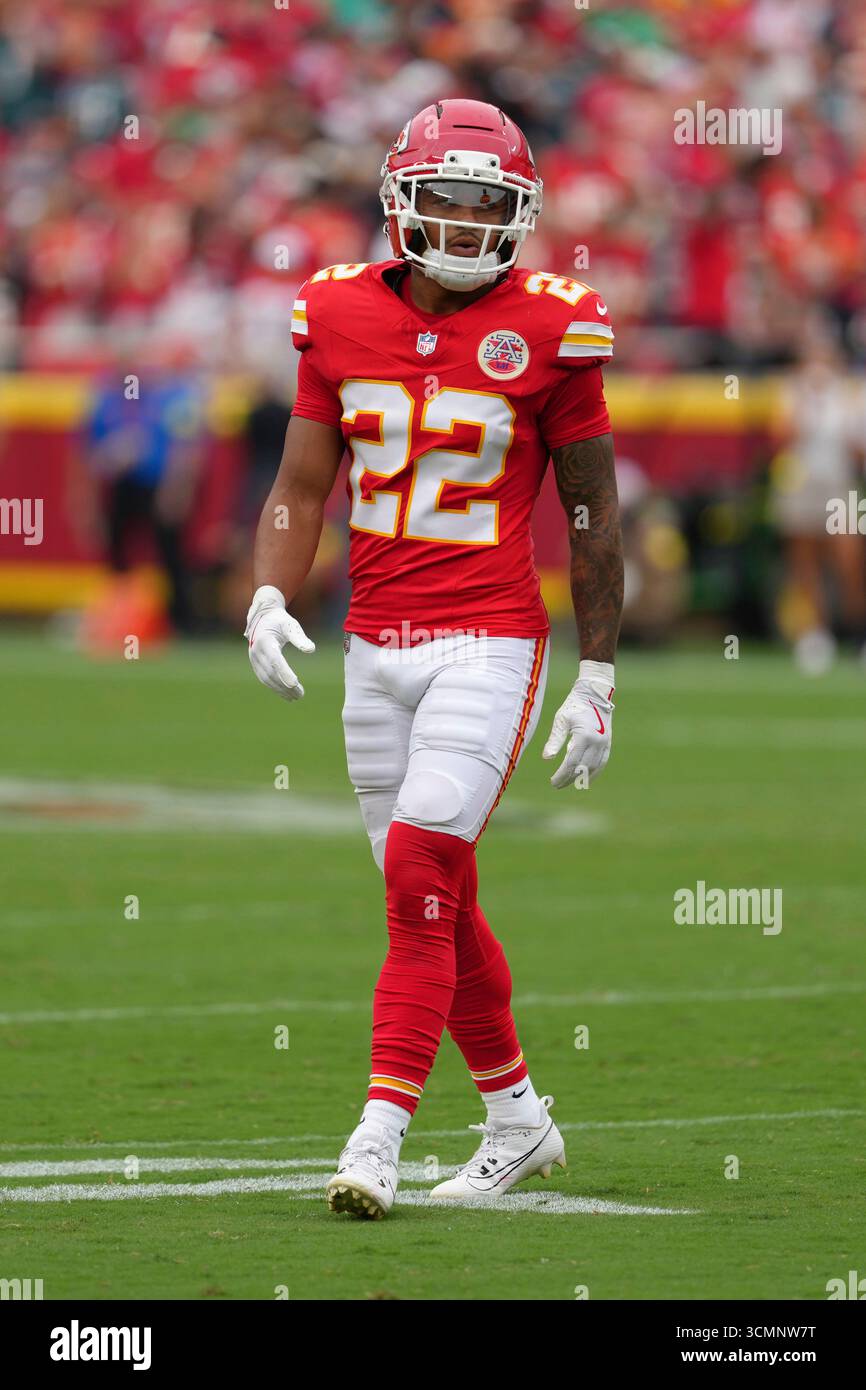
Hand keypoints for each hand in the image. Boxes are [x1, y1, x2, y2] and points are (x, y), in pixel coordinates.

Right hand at [245, 585, 314, 700]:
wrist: (262, 618)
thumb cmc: (280, 621)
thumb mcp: (291, 625)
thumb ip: (300, 638)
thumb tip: (311, 649)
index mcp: (265, 641)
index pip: (275, 660)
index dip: (284, 672)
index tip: (295, 683)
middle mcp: (257, 652)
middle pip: (272, 672)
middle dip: (285, 685)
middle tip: (300, 694)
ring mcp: (254, 659)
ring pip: (267, 678)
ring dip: (281, 689)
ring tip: (296, 696)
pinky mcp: (255, 664)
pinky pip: (265, 679)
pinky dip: (275, 687)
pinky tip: (286, 694)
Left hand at [542, 671, 614, 788]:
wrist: (595, 693)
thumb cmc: (574, 705)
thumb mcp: (561, 720)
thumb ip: (555, 740)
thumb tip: (547, 758)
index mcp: (584, 736)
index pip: (571, 763)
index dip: (562, 775)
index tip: (552, 782)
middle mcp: (597, 742)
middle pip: (582, 768)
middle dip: (569, 779)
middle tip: (556, 784)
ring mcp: (604, 743)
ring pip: (593, 768)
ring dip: (581, 778)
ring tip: (568, 782)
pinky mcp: (607, 743)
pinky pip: (602, 763)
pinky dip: (594, 773)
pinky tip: (585, 778)